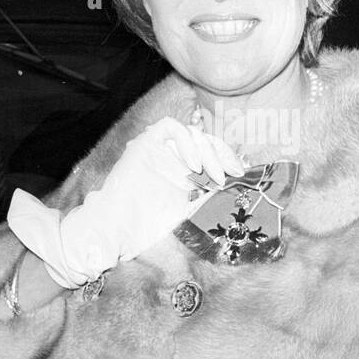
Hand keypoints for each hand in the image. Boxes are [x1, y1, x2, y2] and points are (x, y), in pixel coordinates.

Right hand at [7, 117, 243, 286]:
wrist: (117, 231)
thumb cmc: (149, 227)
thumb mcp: (190, 211)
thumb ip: (211, 196)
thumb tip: (241, 187)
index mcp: (184, 170)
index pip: (212, 153)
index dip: (228, 159)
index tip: (240, 174)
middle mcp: (172, 157)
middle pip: (205, 140)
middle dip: (222, 154)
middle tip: (231, 173)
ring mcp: (158, 149)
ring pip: (192, 132)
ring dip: (207, 150)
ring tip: (211, 174)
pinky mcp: (144, 144)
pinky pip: (170, 127)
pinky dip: (186, 141)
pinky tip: (193, 165)